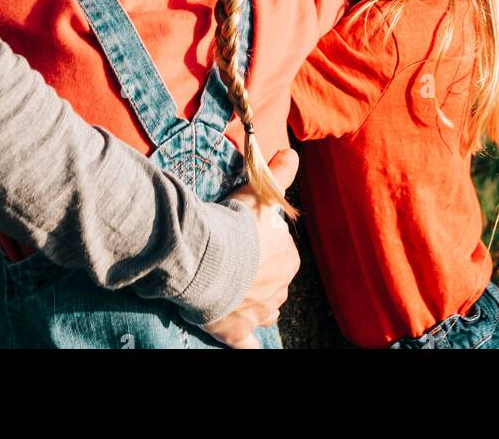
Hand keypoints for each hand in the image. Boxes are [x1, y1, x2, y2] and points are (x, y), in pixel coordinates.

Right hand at [201, 149, 300, 348]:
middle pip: (271, 282)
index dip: (261, 245)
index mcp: (288, 260)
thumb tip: (292, 152)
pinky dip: (249, 345)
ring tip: (233, 291)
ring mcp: (258, 314)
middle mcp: (279, 291)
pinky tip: (248, 344)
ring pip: (262, 309)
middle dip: (256, 274)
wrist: (206, 257)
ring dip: (252, 302)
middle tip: (231, 260)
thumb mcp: (261, 193)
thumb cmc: (236, 224)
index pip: (280, 253)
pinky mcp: (236, 333)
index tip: (243, 237)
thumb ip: (279, 173)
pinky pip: (249, 345)